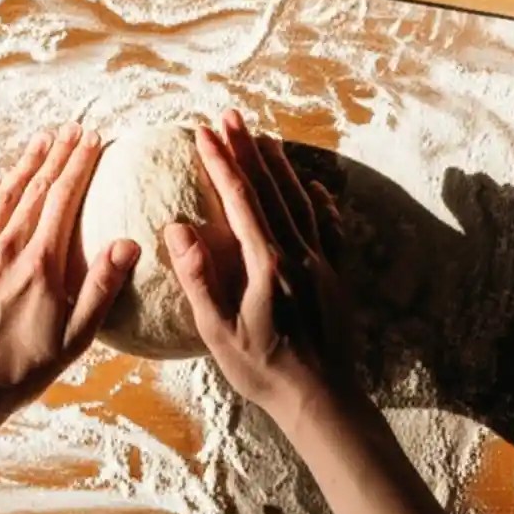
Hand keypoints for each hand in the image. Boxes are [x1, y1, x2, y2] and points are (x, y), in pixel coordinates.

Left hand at [0, 123, 139, 409]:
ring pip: (2, 197)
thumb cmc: (24, 369)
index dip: (79, 165)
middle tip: (72, 127)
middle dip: (56, 155)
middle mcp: (7, 250)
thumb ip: (101, 287)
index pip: (63, 200)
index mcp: (41, 264)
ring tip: (40, 140)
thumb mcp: (75, 337)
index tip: (92, 140)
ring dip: (23, 165)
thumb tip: (128, 243)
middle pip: (35, 189)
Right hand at [165, 110, 346, 416]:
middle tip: (229, 115)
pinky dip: (318, 201)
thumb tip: (177, 229)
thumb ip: (198, 278)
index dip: (221, 162)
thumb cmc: (263, 370)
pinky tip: (312, 186)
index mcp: (266, 264)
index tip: (203, 133)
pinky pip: (329, 227)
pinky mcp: (336, 276)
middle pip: (269, 189)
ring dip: (279, 166)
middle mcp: (297, 254)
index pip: (240, 199)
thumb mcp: (218, 331)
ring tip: (263, 137)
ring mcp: (321, 262)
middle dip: (246, 149)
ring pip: (300, 200)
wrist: (322, 398)